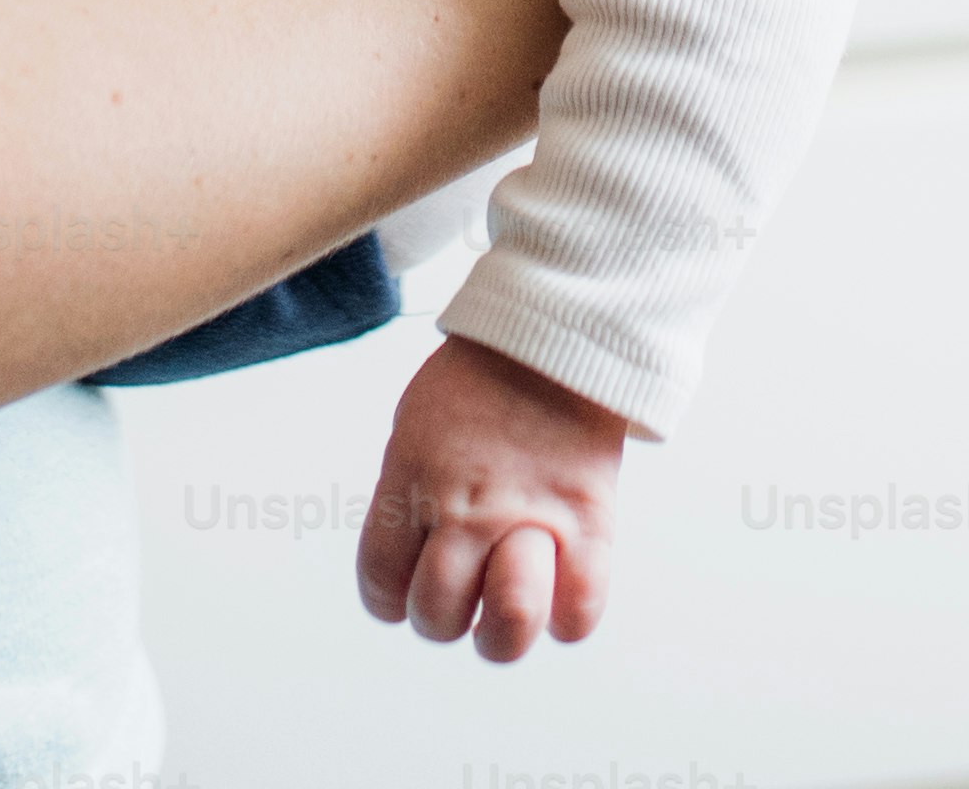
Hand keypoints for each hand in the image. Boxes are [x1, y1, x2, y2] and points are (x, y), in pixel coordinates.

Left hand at [357, 332, 632, 660]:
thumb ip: (408, 494)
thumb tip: (410, 557)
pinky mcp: (587, 521)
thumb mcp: (415, 428)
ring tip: (507, 608)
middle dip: (442, 616)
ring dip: (500, 632)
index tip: (407, 591)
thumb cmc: (481, 380)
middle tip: (463, 593)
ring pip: (503, 628)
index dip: (390, 599)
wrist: (557, 335)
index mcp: (411, 479)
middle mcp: (463, 507)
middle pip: (434, 615)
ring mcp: (527, 518)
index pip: (381, 580)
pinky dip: (567, 620)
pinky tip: (560, 596)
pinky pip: (576, 612)